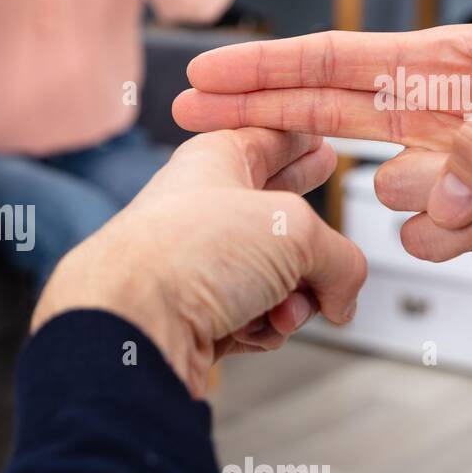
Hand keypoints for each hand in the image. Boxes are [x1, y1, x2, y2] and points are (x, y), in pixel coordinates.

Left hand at [33, 129, 365, 396]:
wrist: (130, 322)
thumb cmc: (189, 253)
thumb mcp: (297, 233)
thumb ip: (340, 259)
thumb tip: (340, 301)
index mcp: (216, 160)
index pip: (270, 140)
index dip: (301, 142)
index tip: (321, 143)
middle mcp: (202, 209)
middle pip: (278, 219)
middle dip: (313, 248)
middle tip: (330, 251)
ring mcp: (196, 265)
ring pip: (273, 278)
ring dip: (292, 300)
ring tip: (285, 310)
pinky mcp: (191, 315)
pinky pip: (252, 318)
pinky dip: (262, 328)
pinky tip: (254, 332)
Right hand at [173, 26, 471, 260]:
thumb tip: (432, 196)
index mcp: (442, 66)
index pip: (333, 61)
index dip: (266, 67)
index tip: (209, 71)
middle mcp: (430, 122)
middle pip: (317, 119)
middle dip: (254, 116)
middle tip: (191, 115)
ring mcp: (446, 180)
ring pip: (386, 204)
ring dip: (450, 199)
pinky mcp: (471, 232)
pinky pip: (432, 247)